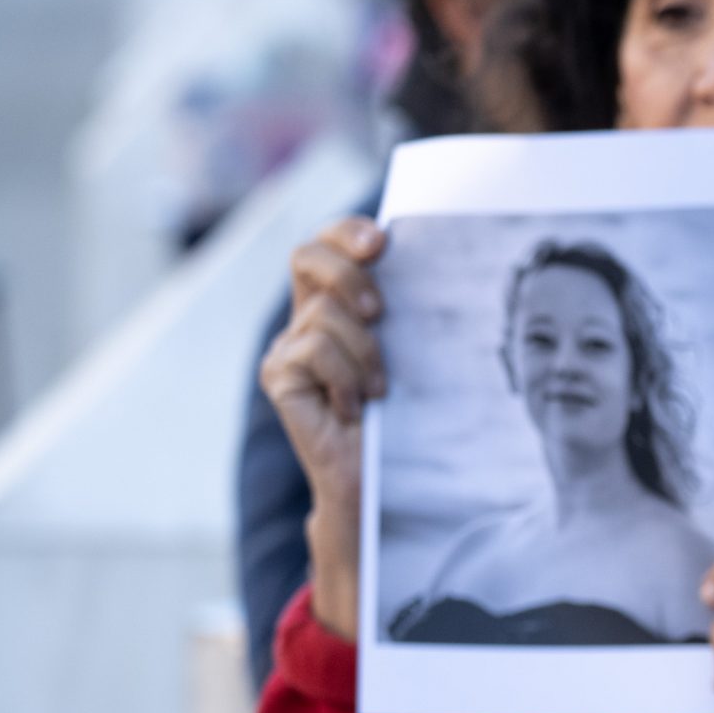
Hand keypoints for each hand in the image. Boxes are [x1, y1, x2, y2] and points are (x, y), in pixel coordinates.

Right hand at [261, 217, 387, 636]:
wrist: (382, 481)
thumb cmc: (407, 417)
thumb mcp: (412, 353)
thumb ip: (405, 311)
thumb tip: (435, 262)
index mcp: (337, 305)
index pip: (326, 243)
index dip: (345, 231)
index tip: (381, 242)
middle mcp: (305, 320)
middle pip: (306, 257)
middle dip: (349, 275)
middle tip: (383, 312)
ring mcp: (287, 348)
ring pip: (323, 312)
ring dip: (364, 350)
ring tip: (380, 390)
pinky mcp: (278, 377)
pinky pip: (313, 351)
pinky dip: (345, 377)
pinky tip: (357, 408)